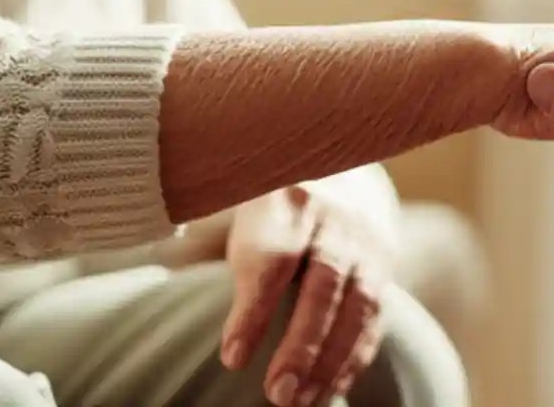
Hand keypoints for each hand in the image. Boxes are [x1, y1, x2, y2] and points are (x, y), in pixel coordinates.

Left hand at [220, 185, 395, 406]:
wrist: (338, 169)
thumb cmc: (268, 201)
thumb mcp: (237, 202)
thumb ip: (207, 240)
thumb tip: (168, 280)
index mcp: (287, 199)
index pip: (273, 259)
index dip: (254, 311)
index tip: (232, 358)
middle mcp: (335, 219)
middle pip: (322, 286)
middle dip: (302, 345)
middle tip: (277, 393)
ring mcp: (366, 241)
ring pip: (357, 305)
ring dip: (332, 359)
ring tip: (302, 401)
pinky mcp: (385, 262)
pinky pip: (376, 314)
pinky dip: (356, 355)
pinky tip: (332, 388)